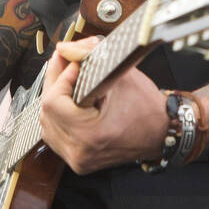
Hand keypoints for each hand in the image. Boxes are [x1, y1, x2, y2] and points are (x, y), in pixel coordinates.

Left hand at [39, 36, 170, 173]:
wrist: (162, 132)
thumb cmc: (146, 106)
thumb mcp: (119, 73)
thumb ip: (88, 57)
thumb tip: (65, 48)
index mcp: (90, 135)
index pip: (53, 102)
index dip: (60, 77)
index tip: (74, 64)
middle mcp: (80, 152)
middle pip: (46, 111)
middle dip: (55, 84)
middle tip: (68, 65)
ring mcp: (77, 159)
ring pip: (47, 123)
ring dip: (54, 100)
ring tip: (69, 82)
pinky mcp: (78, 161)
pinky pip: (55, 134)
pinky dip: (59, 116)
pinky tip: (70, 103)